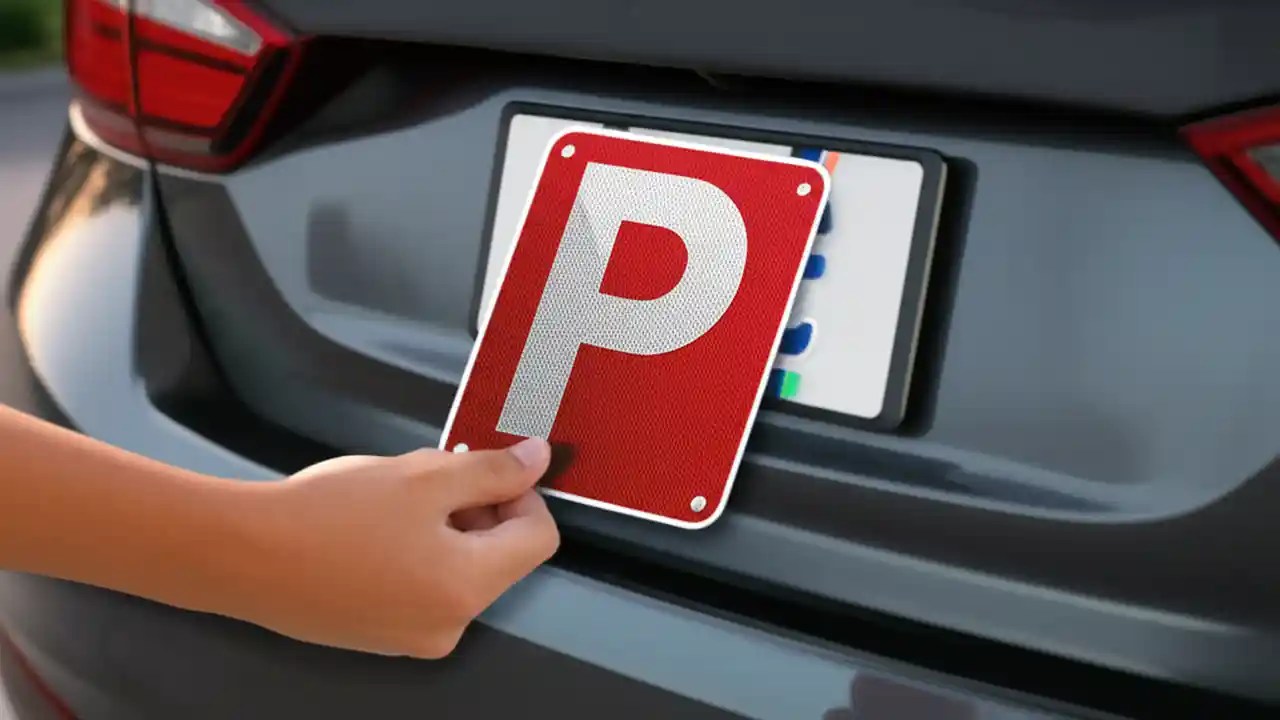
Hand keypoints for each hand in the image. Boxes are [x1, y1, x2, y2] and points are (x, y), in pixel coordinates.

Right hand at [222, 437, 558, 657]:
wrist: (240, 554)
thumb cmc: (328, 514)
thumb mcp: (423, 476)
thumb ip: (493, 470)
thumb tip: (539, 460)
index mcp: (467, 589)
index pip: (539, 538)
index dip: (522, 493)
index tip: (489, 466)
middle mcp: (448, 626)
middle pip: (500, 556)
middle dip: (477, 507)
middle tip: (432, 475)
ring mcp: (412, 637)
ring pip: (459, 568)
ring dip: (444, 526)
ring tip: (393, 501)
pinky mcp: (380, 635)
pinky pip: (422, 587)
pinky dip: (415, 552)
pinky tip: (372, 528)